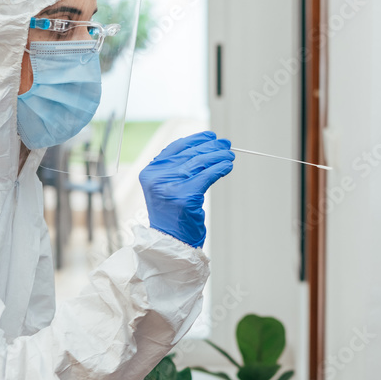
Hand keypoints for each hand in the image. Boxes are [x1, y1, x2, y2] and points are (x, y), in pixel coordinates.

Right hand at [139, 131, 233, 247]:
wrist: (171, 243)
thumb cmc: (173, 215)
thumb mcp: (168, 187)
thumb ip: (177, 168)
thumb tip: (204, 147)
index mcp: (150, 172)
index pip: (175, 148)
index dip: (196, 140)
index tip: (211, 136)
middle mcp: (157, 178)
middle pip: (190, 154)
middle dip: (211, 147)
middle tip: (226, 145)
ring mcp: (170, 187)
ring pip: (200, 163)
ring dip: (219, 156)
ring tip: (230, 155)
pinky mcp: (185, 198)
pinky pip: (207, 176)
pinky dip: (220, 169)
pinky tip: (228, 166)